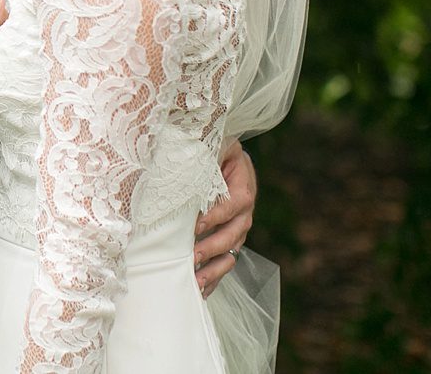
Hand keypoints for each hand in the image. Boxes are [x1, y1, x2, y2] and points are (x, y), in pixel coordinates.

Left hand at [193, 139, 255, 296]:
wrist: (216, 152)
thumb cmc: (208, 144)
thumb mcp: (210, 141)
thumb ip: (206, 150)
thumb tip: (186, 157)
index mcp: (243, 181)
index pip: (236, 201)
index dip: (218, 214)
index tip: (196, 225)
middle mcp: (244, 207)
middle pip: (236, 231)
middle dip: (213, 247)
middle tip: (192, 257)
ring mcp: (238, 225)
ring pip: (232, 251)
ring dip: (215, 268)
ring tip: (196, 283)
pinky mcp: (228, 237)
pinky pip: (225, 260)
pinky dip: (214, 276)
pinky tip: (199, 290)